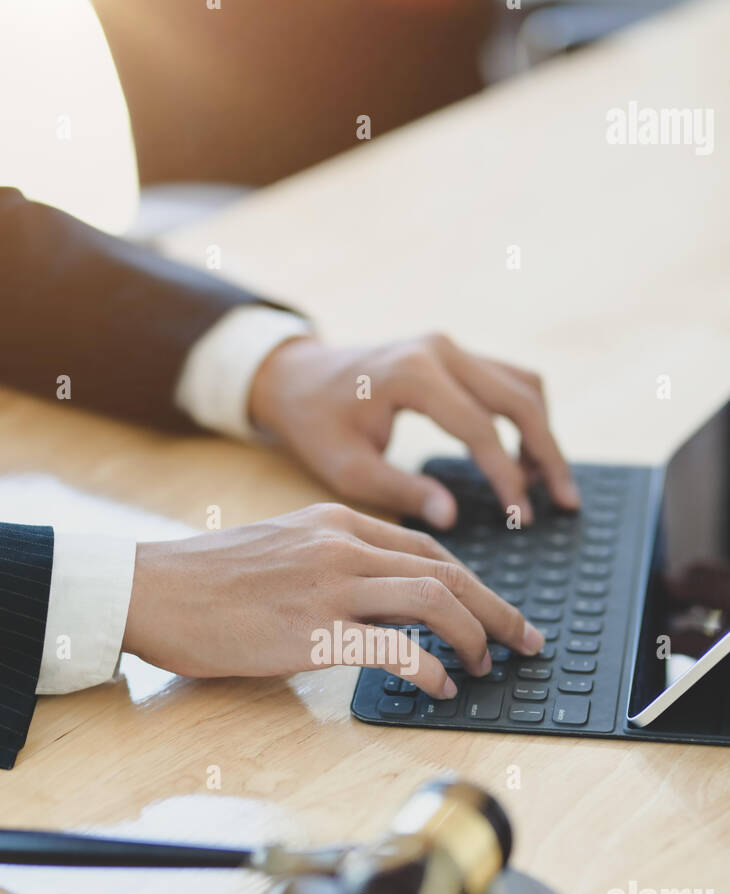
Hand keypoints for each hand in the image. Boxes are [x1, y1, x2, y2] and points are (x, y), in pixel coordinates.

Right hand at [123, 504, 544, 697]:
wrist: (150, 589)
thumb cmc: (207, 579)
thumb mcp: (282, 548)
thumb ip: (333, 562)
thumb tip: (378, 604)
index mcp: (336, 521)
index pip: (428, 547)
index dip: (475, 584)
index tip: (498, 613)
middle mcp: (342, 544)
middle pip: (447, 570)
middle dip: (497, 609)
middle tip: (526, 641)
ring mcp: (330, 584)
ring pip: (434, 600)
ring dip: (473, 637)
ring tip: (485, 666)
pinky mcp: (313, 631)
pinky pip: (396, 648)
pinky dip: (431, 669)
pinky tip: (441, 687)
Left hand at [248, 334, 578, 527]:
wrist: (295, 378)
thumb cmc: (316, 426)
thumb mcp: (346, 469)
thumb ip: (400, 491)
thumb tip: (450, 517)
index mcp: (412, 374)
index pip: (480, 428)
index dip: (507, 476)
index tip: (523, 516)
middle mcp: (440, 350)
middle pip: (518, 399)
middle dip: (547, 453)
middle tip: (566, 502)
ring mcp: (450, 347)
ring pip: (522, 385)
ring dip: (543, 433)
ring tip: (551, 485)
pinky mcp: (454, 355)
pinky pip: (508, 381)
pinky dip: (527, 417)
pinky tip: (527, 458)